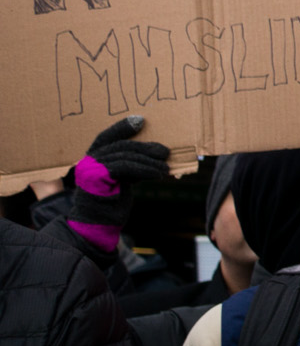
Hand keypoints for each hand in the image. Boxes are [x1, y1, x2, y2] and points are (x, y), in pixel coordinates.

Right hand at [65, 115, 168, 254]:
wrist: (97, 226)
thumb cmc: (111, 203)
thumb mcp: (122, 179)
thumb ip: (131, 165)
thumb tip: (159, 153)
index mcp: (93, 159)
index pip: (106, 136)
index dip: (122, 127)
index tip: (141, 120)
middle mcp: (88, 161)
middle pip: (122, 146)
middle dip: (146, 147)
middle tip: (165, 152)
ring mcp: (89, 169)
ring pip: (125, 156)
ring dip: (149, 161)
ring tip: (166, 167)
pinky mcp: (95, 179)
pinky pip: (124, 168)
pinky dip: (144, 169)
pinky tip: (159, 174)